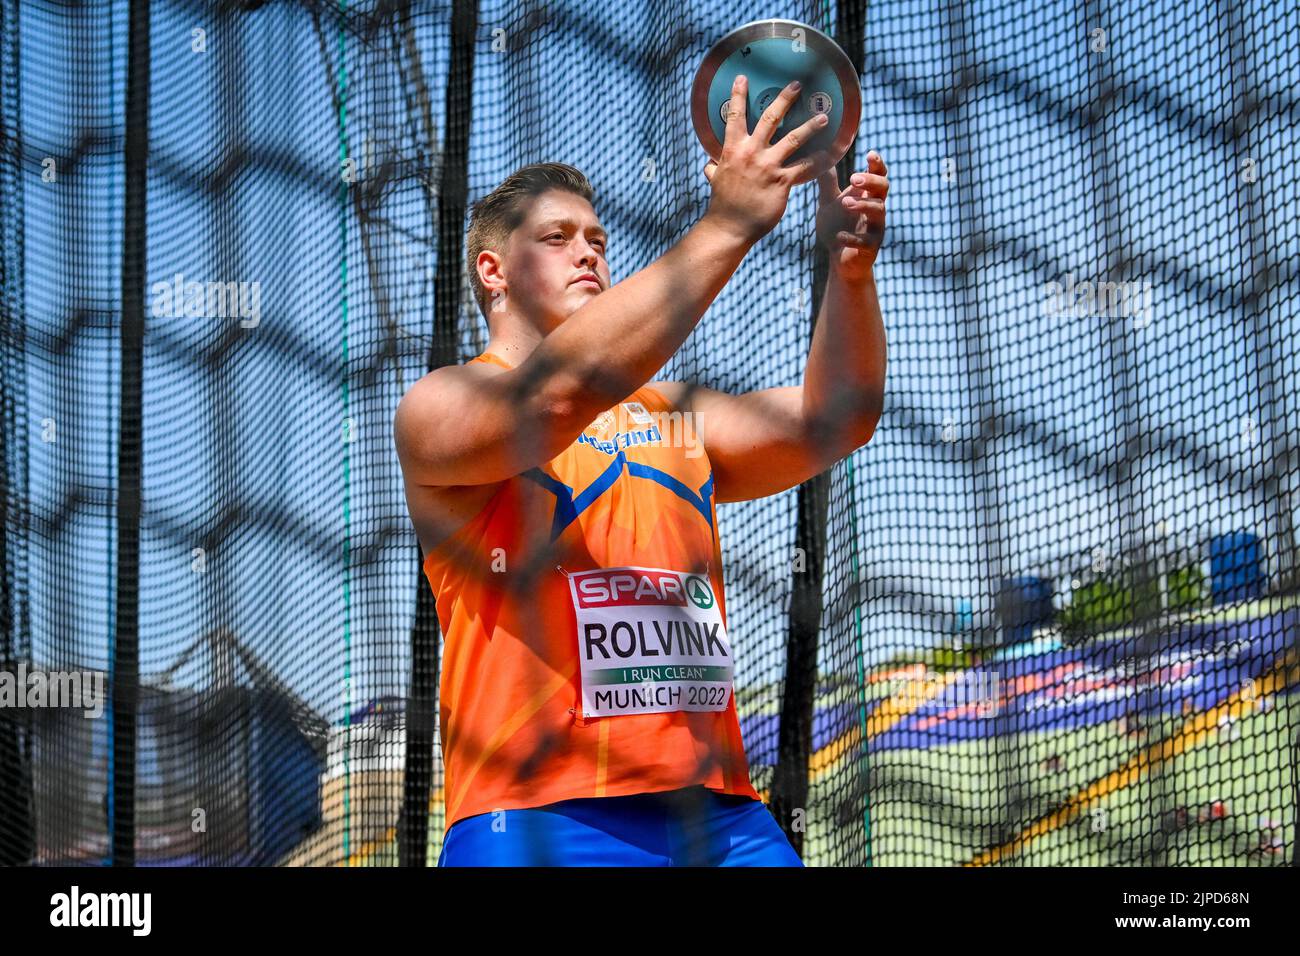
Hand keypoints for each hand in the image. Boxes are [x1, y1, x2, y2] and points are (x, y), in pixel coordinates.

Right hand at [702, 74, 830, 244]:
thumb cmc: (722, 204)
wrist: (730, 226)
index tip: (742, 77)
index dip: (738, 95)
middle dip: (784, 99)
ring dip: (810, 126)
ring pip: (793, 139)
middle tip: (797, 85)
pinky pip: (804, 168)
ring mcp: (768, 167)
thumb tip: (710, 163)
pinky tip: (829, 155)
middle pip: (770, 118)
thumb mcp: (715, 180)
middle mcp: (751, 153)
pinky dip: (817, 161)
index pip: (734, 116)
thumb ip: (714, 168)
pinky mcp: (782, 182)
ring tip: (824, 116)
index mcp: (733, 149)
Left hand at [815, 151, 888, 279]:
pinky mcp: (870, 248)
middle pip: (883, 188)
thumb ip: (828, 183)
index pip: (878, 175)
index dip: (877, 164)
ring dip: (863, 205)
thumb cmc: (838, 227)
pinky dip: (853, 238)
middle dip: (871, 181)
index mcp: (867, 196)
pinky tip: (840, 236)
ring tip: (845, 203)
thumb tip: (822, 157)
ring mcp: (875, 229)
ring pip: (879, 211)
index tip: (870, 153)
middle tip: (853, 178)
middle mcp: (876, 209)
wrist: (839, 259)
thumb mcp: (830, 202)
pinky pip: (866, 242)